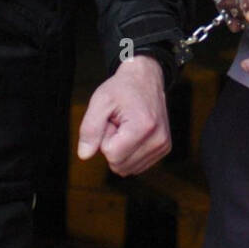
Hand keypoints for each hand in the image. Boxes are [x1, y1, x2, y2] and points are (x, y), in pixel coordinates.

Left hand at [76, 55, 169, 175]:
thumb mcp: (100, 102)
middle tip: (118, 123)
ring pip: (128, 169)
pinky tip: (134, 133)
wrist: (145, 78)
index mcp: (143, 127)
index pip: (111, 155)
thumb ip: (89, 129)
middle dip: (112, 146)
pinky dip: (130, 152)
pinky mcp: (164, 148)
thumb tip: (84, 155)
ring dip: (121, 150)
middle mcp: (158, 139)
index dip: (105, 137)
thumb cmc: (122, 89)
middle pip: (119, 165)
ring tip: (126, 127)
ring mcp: (163, 145)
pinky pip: (137, 166)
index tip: (112, 119)